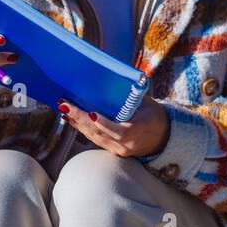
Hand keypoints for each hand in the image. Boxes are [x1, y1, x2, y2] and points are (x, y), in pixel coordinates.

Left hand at [56, 96, 170, 158]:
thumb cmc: (154, 116)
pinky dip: (82, 128)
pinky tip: (71, 119)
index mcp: (137, 131)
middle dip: (79, 118)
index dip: (103, 122)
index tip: (90, 113)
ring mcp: (118, 149)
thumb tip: (121, 76)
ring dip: (77, 123)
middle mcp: (125, 144)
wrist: (163, 138)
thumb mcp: (147, 103)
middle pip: (99, 133)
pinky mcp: (112, 149)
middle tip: (65, 105)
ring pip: (94, 137)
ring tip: (64, 109)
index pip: (118, 130)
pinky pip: (95, 139)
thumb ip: (132, 94)